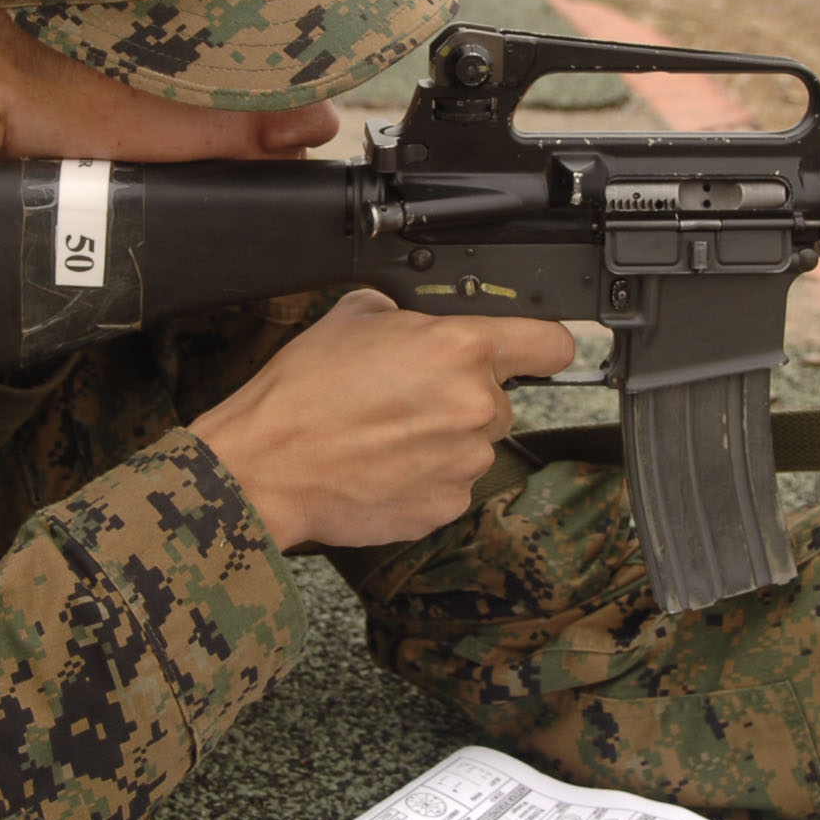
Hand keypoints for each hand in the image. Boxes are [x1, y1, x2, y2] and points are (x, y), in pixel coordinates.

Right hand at [191, 289, 575, 550]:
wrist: (268, 466)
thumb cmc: (301, 394)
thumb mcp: (350, 317)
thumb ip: (404, 313)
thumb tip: (415, 318)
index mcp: (460, 349)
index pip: (551, 342)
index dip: (544, 344)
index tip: (537, 352)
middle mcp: (475, 406)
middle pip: (501, 399)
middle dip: (463, 397)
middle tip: (407, 398)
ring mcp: (464, 462)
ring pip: (474, 444)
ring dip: (442, 440)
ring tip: (384, 435)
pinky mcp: (446, 506)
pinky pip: (451, 484)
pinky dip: (425, 476)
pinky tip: (383, 465)